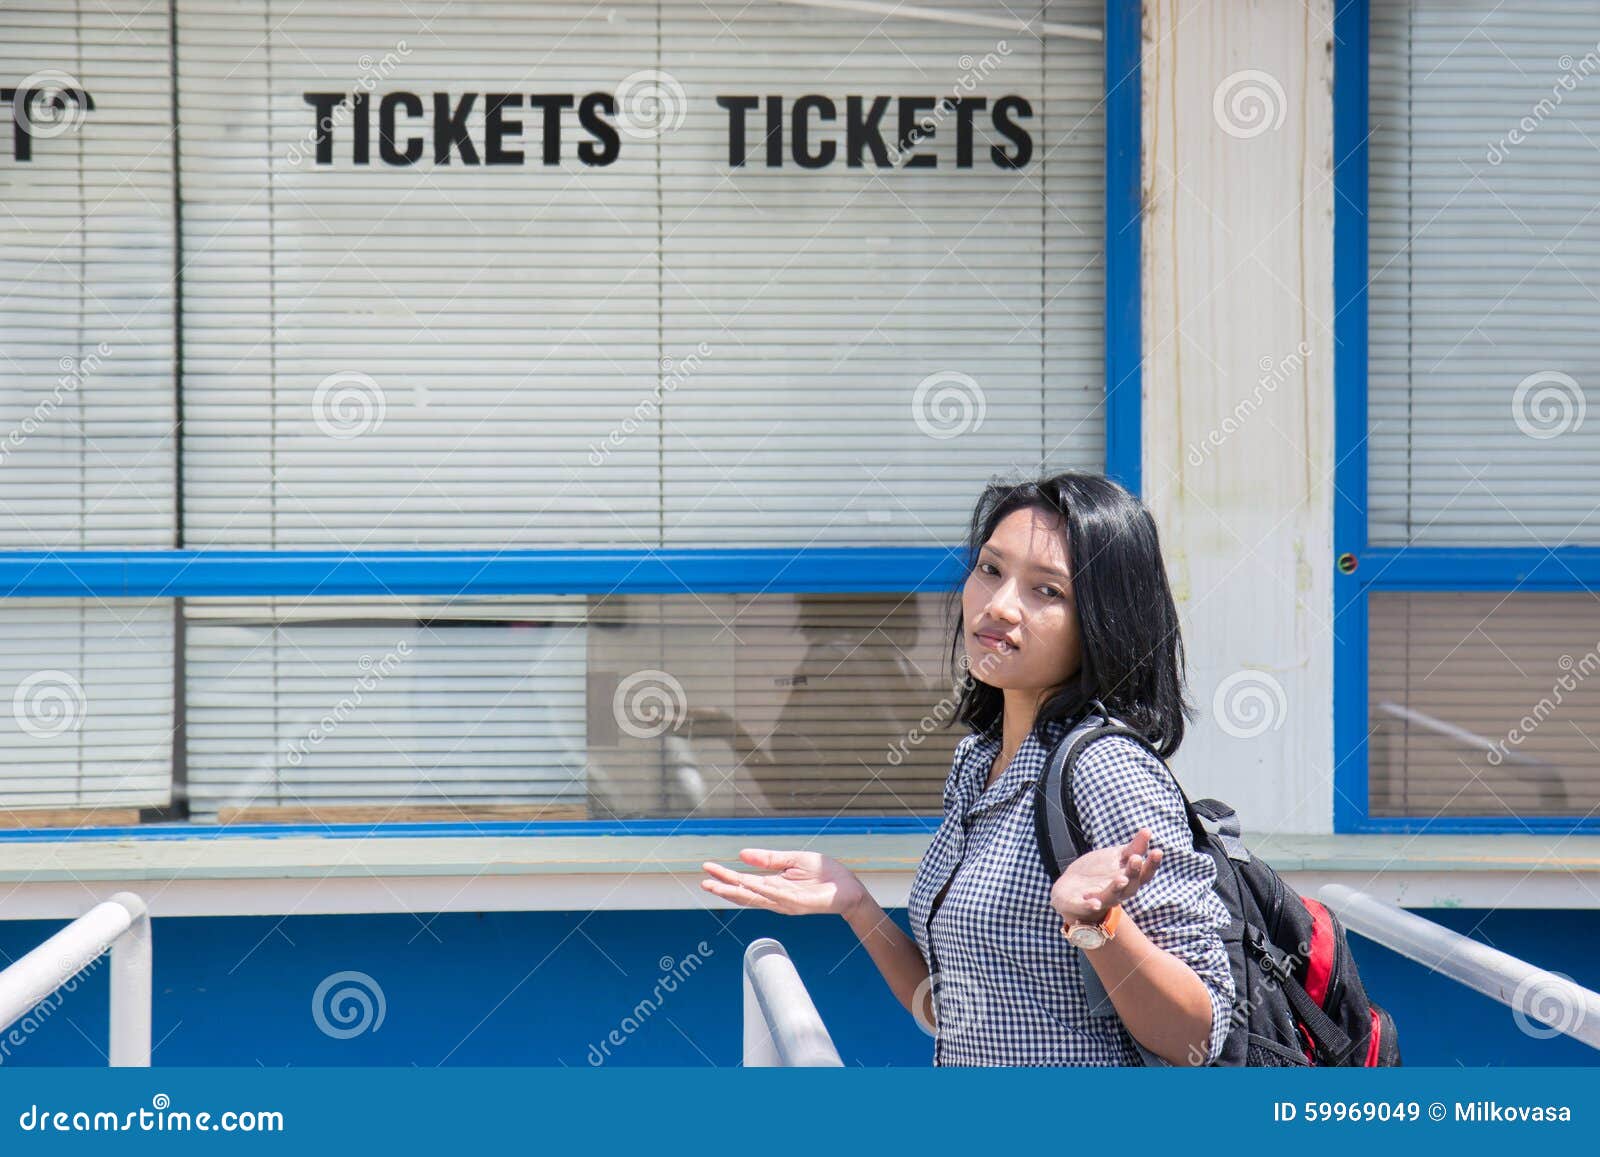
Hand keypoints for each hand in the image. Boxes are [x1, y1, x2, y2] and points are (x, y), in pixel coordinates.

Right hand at [700, 848, 867, 916]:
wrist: (849, 888)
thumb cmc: (824, 874)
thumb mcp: (794, 860)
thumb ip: (769, 859)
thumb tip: (742, 854)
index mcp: (774, 886)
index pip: (744, 882)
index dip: (726, 876)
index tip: (708, 868)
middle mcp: (776, 897)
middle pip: (744, 893)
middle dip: (723, 887)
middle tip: (703, 880)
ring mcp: (786, 902)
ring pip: (756, 898)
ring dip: (735, 891)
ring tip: (716, 885)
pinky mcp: (799, 904)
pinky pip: (777, 897)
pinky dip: (761, 891)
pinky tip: (747, 883)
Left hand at [1049, 829, 1161, 923]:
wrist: (1071, 889)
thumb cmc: (1099, 872)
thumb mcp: (1116, 857)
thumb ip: (1132, 848)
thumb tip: (1148, 831)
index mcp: (1128, 879)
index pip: (1144, 873)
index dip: (1152, 864)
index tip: (1158, 851)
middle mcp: (1119, 892)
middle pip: (1131, 885)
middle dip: (1134, 872)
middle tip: (1136, 858)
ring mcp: (1101, 899)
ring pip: (1112, 896)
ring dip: (1117, 887)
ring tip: (1122, 879)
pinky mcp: (1083, 904)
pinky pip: (1088, 906)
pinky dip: (1091, 905)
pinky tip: (1094, 903)